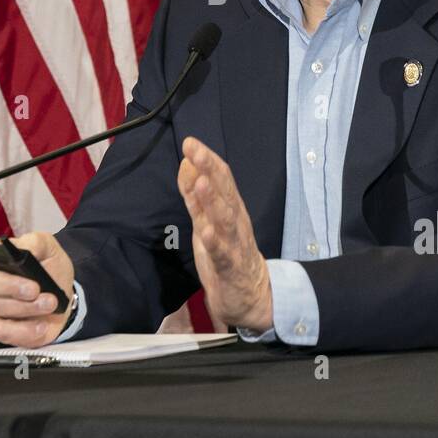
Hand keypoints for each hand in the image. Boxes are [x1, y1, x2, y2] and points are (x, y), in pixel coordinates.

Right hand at [0, 231, 75, 348]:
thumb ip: (37, 243)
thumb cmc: (49, 268)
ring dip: (26, 308)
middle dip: (11, 286)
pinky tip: (40, 324)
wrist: (62, 297)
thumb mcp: (48, 247)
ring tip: (48, 303)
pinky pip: (1, 332)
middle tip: (35, 289)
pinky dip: (24, 330)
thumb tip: (26, 249)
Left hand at [178, 136, 272, 332]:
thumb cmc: (226, 252)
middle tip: (194, 149)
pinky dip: (214, 241)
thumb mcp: (206, 220)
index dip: (206, 159)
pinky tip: (205, 230)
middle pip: (224, 190)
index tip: (190, 141)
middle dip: (209, 169)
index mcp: (229, 207)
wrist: (251, 295)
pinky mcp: (229, 267)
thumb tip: (186, 163)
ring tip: (200, 182)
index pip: (220, 177)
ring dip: (212, 200)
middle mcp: (234, 220)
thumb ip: (195, 195)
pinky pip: (222, 253)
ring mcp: (234, 243)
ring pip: (224, 218)